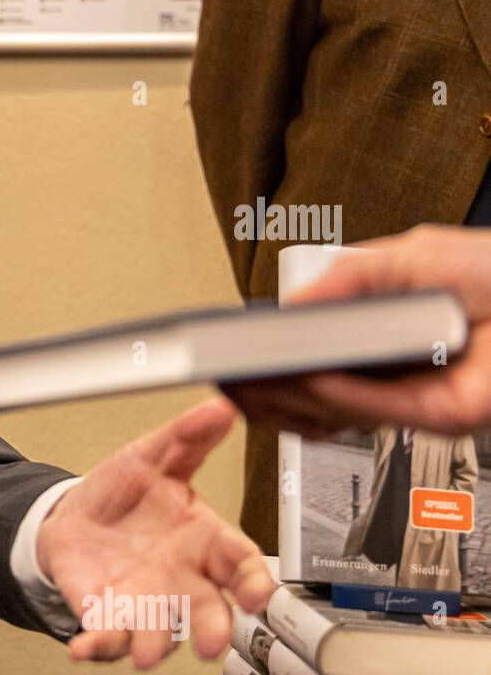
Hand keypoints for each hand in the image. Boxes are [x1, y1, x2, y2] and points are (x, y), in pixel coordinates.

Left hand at [36, 397, 273, 668]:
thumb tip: (219, 408)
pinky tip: (83, 646)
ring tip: (145, 654)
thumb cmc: (124, 493)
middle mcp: (182, 580)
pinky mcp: (109, 616)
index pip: (240, 563)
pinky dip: (98, 646)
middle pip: (209, 611)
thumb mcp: (152, 457)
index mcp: (203, 541)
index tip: (256, 594)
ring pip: (160, 633)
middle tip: (208, 643)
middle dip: (210, 628)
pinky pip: (107, 638)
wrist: (73, 516)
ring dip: (154, 646)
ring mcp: (148, 603)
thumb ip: (187, 437)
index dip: (253, 580)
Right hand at [224, 225, 490, 436]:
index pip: (311, 364)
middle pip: (312, 400)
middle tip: (234, 375)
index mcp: (383, 342)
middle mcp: (395, 377)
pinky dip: (337, 396)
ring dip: (290, 398)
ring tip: (257, 376)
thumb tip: (292, 304)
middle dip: (267, 391)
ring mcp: (416, 400)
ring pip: (336, 415)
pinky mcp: (440, 417)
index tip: (235, 359)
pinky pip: (376, 412)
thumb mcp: (410, 256)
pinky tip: (310, 377)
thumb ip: (347, 276)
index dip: (269, 365)